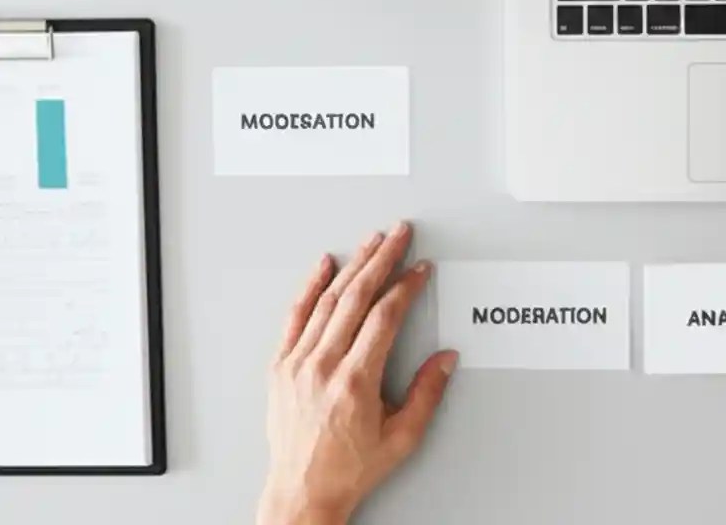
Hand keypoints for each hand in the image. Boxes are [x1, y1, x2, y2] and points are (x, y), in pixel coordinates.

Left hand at [257, 222, 458, 524]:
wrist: (302, 491)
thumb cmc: (348, 469)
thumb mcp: (402, 437)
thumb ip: (427, 393)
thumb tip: (445, 359)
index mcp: (355, 381)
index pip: (385, 317)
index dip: (406, 286)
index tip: (419, 270)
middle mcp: (322, 366)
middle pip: (356, 297)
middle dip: (381, 259)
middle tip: (398, 234)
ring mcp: (297, 364)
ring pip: (327, 301)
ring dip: (352, 266)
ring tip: (370, 242)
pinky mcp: (280, 368)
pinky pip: (295, 317)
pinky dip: (310, 288)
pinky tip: (323, 267)